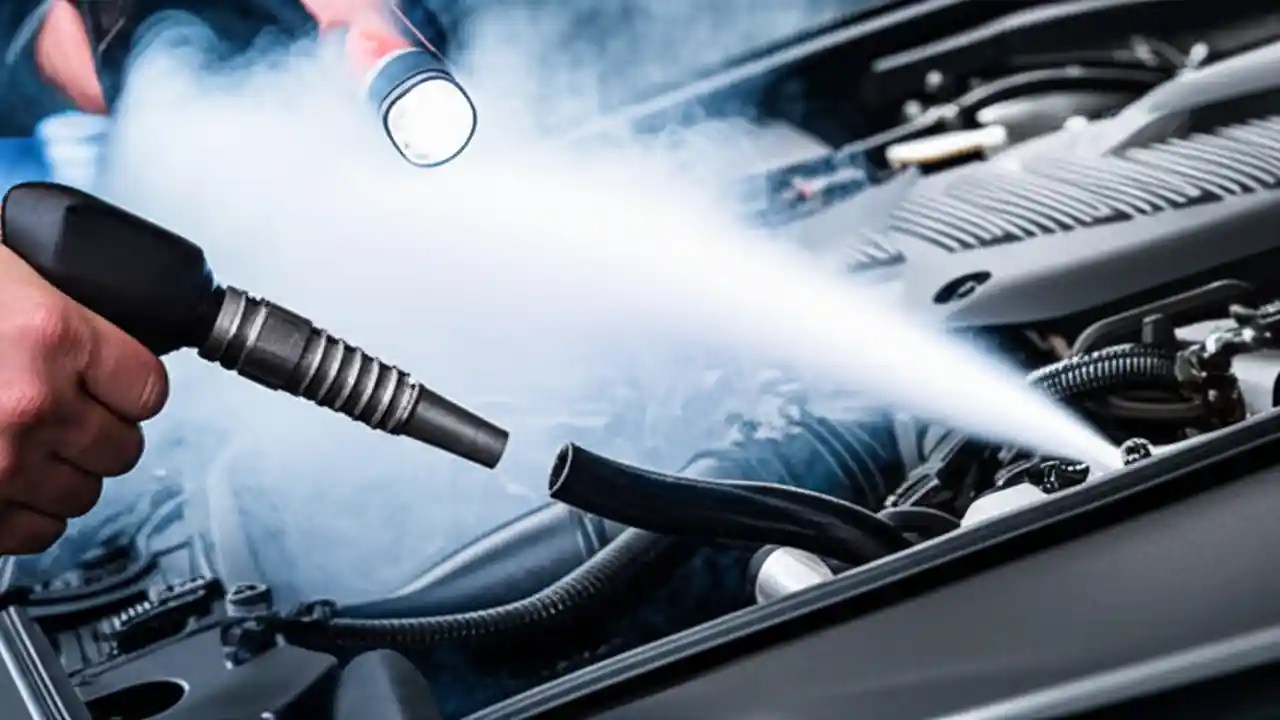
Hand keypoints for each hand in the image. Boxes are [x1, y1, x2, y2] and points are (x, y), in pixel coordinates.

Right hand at [0, 245, 167, 554]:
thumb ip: (51, 297)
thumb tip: (97, 296)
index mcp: (50, 334)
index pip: (150, 386)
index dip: (129, 385)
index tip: (112, 382)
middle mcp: (33, 403)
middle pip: (124, 446)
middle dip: (99, 431)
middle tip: (62, 411)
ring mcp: (0, 464)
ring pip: (85, 494)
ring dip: (64, 474)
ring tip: (28, 443)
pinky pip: (36, 533)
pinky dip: (24, 513)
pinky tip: (6, 480)